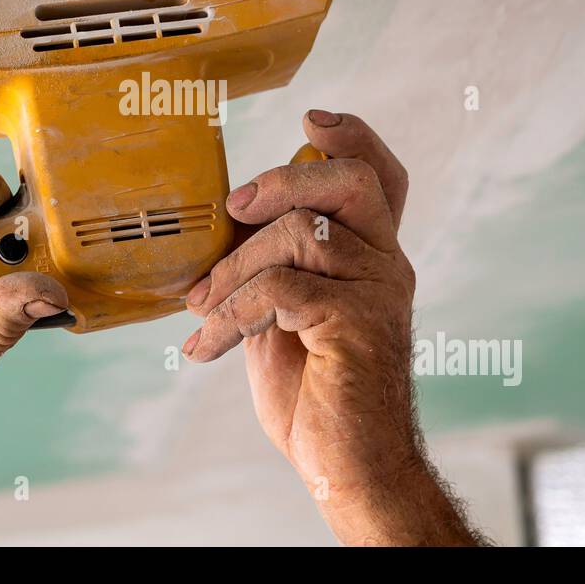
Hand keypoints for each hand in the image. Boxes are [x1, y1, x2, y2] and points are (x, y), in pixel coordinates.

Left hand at [181, 111, 479, 545]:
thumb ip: (269, 267)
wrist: (348, 465)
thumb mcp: (279, 317)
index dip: (352, 137)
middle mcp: (384, 263)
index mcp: (369, 255)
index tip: (312, 117)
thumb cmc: (314, 392)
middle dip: (283, 179)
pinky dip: (229, 316)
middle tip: (233, 210)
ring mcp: (378, 291)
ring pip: (297, 235)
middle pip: (350, 180)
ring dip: (230, 272)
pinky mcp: (360, 323)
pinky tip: (207, 347)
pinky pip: (280, 290)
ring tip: (200, 312)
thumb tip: (225, 228)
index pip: (378, 176)